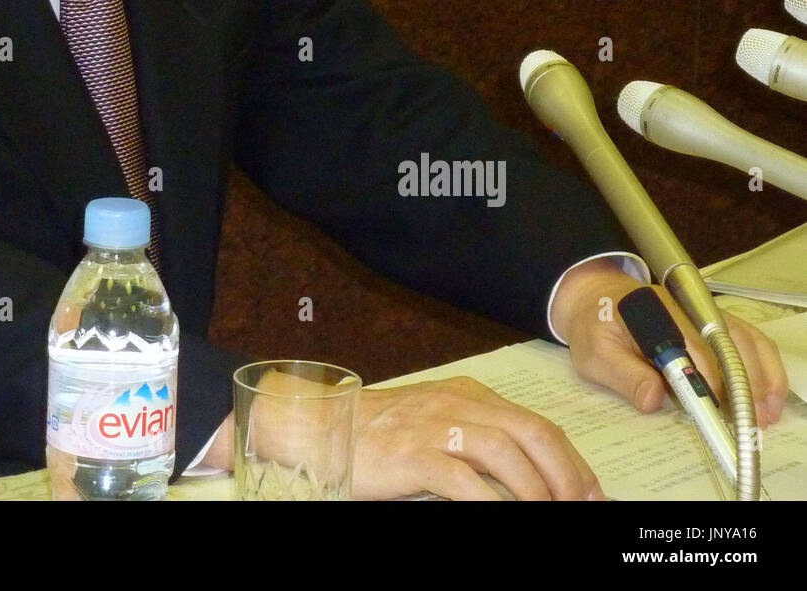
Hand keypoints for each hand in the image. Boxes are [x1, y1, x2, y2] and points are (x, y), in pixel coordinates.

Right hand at [347, 377, 603, 498]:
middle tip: (581, 508)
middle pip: (531, 433)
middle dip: (567, 476)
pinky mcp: (412, 454)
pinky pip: (463, 480)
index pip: (537, 425)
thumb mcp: (436, 423)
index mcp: (469, 395)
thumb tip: (527, 477)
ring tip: (547, 516)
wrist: (322, 425)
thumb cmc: (380, 433)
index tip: (592, 495)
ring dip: (535, 490)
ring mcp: (435, 427)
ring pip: (504, 452)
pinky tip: (501, 519)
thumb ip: (476, 438)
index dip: (572, 463)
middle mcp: (458, 404)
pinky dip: (490, 504)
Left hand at [550, 260, 789, 428]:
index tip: (713, 409)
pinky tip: (767, 393)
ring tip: (765, 414)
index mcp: (652, 312)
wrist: (594, 298)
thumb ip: (623, 375)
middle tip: (750, 421)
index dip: (705, 378)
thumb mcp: (595, 354)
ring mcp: (700, 312)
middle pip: (725, 342)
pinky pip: (746, 338)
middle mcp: (683, 307)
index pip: (688, 345)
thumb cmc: (593, 327)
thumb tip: (655, 400)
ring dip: (760, 375)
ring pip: (743, 338)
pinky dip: (762, 364)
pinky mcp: (711, 321)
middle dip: (741, 382)